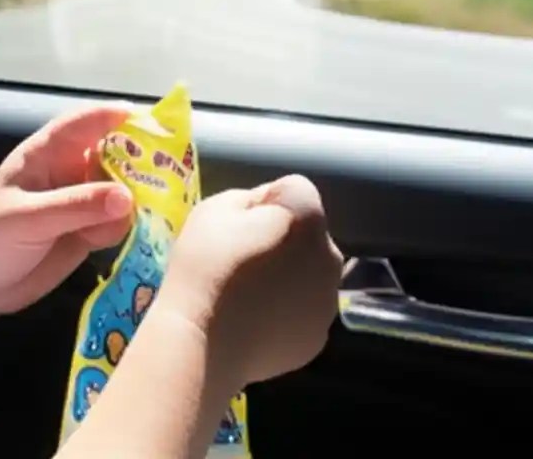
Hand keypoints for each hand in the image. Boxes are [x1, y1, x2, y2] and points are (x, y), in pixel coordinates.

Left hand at [0, 105, 135, 315]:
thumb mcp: (29, 219)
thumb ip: (77, 206)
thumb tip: (127, 196)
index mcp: (46, 154)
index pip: (86, 123)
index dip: (117, 118)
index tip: (152, 122)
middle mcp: (68, 173)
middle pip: (114, 154)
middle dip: (140, 161)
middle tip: (169, 174)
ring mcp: (80, 203)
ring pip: (122, 190)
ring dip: (137, 199)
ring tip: (148, 213)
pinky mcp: (87, 233)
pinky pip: (117, 222)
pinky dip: (126, 227)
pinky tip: (119, 237)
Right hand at [154, 174, 343, 385]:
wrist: (202, 342)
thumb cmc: (206, 268)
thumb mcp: (215, 208)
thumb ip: (253, 197)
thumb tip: (268, 207)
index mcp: (308, 217)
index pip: (294, 190)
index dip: (265, 202)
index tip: (240, 226)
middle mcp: (330, 255)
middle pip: (307, 237)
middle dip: (283, 242)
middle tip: (243, 261)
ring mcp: (328, 301)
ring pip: (308, 277)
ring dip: (286, 279)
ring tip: (246, 296)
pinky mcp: (317, 337)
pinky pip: (302, 314)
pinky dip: (284, 315)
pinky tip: (253, 323)